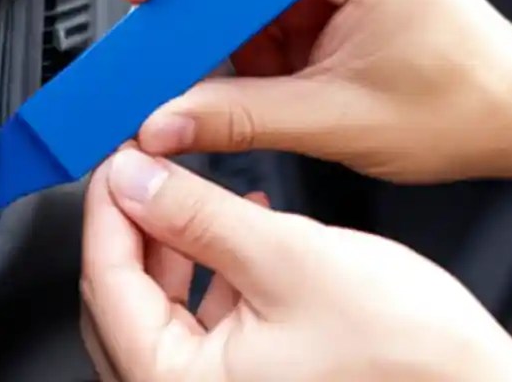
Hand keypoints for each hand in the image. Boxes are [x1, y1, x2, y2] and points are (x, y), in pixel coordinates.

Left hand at [80, 148, 511, 381]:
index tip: (118, 156)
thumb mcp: (287, 258)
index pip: (106, 283)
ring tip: (196, 190)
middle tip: (149, 166)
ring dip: (173, 245)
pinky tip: (238, 228)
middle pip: (123, 300)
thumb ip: (198, 216)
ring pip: (159, 309)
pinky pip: (200, 325)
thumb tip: (136, 180)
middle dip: (136, 225)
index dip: (109, 207)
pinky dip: (208, 273)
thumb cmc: (404, 354)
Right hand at [124, 0, 511, 182]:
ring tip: (253, 86)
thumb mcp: (335, 120)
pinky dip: (256, 44)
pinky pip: (269, 1)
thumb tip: (166, 121)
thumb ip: (239, 119)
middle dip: (204, 6)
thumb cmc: (462, 104)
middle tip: (174, 57)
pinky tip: (273, 82)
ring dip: (234, 35)